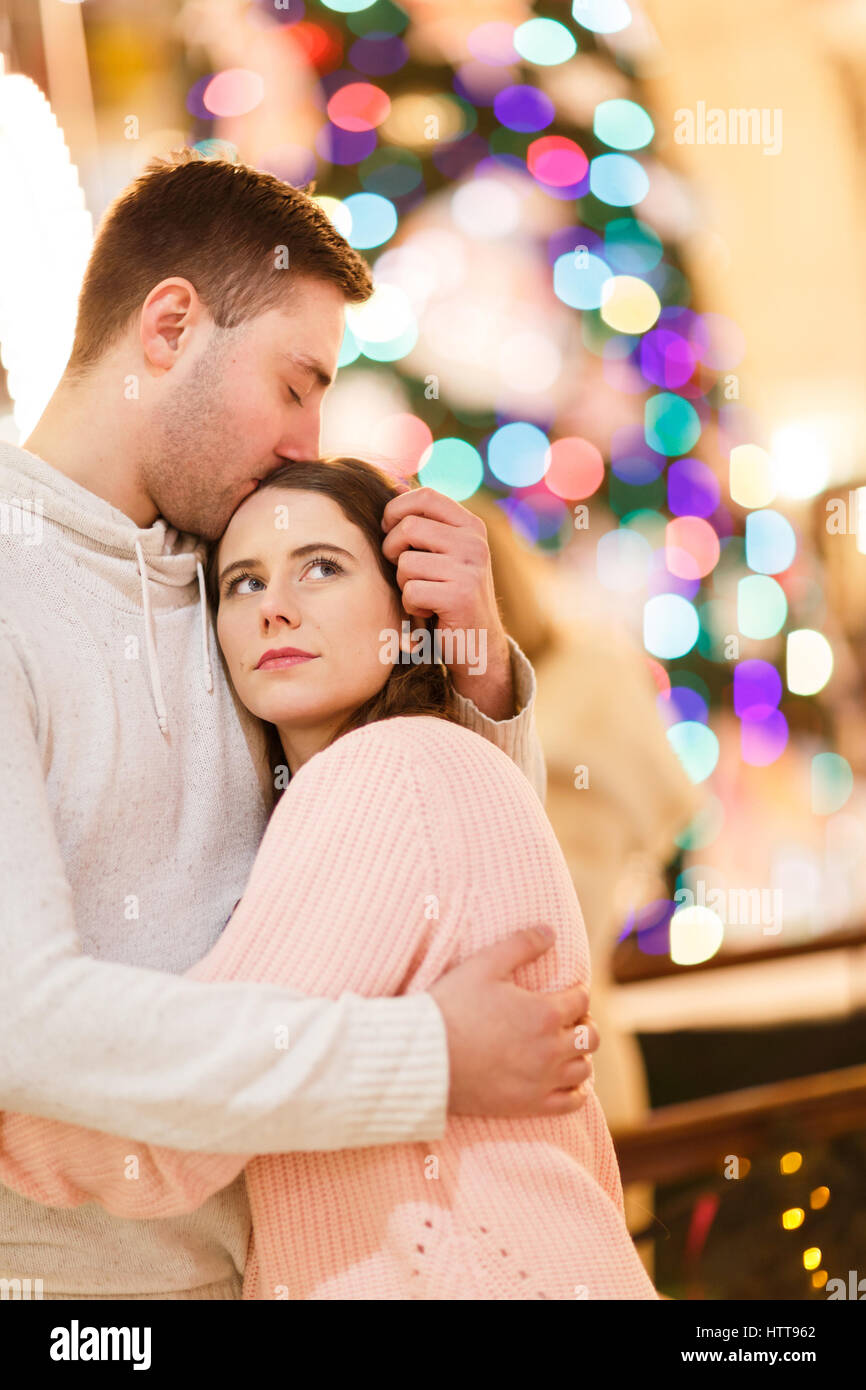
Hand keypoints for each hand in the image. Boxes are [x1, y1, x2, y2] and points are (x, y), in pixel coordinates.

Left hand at [381, 487, 513, 716]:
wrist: (479, 645)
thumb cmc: (451, 596)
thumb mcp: (446, 554)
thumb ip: (427, 525)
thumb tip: (394, 488)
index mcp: (471, 526)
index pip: (425, 496)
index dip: (396, 510)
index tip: (389, 530)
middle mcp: (475, 543)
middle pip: (408, 527)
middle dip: (392, 550)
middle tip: (402, 570)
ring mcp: (470, 568)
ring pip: (406, 562)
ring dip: (403, 583)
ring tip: (422, 594)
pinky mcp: (460, 595)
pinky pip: (411, 590)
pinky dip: (411, 606)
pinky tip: (428, 612)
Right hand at [429, 928, 598, 1117]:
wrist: (424, 1058)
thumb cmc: (452, 1007)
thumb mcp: (484, 965)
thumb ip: (521, 944)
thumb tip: (550, 931)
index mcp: (544, 1013)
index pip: (581, 1000)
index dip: (575, 993)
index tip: (565, 993)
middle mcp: (551, 1049)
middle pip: (589, 1036)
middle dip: (582, 1023)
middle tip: (565, 1020)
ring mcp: (542, 1081)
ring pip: (584, 1069)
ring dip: (578, 1055)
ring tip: (561, 1047)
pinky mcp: (529, 1105)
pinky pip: (572, 1103)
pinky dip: (575, 1090)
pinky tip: (562, 1079)